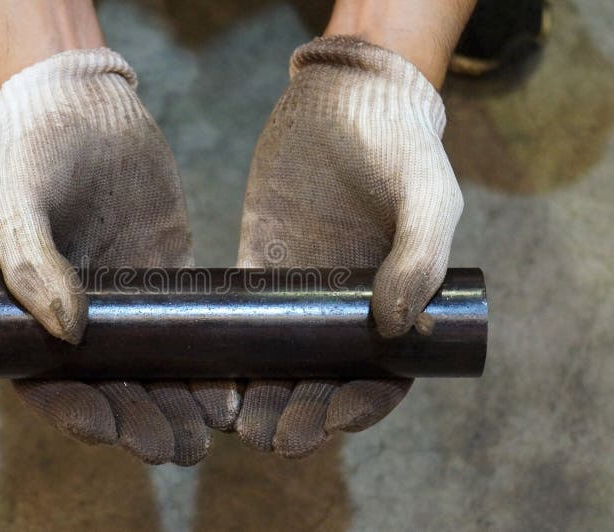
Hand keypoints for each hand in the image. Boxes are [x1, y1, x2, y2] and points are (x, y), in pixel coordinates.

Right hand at [0, 48, 213, 464]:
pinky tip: (232, 380)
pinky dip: (209, 355)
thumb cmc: (32, 152)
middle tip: (178, 448)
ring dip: (180, 400)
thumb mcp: (16, 203)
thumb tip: (67, 334)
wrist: (82, 102)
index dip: (79, 412)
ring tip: (210, 429)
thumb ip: (32, 263)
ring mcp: (129, 294)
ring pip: (156, 363)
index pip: (54, 380)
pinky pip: (191, 323)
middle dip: (143, 419)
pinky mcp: (170, 269)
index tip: (109, 430)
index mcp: (37, 309)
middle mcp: (85, 312)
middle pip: (114, 383)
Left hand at [232, 36, 463, 456]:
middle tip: (270, 436)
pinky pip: (240, 320)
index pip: (380, 376)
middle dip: (299, 413)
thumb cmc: (399, 144)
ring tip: (237, 424)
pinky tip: (208, 376)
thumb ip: (419, 255)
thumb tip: (393, 326)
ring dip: (260, 396)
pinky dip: (227, 353)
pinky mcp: (259, 266)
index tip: (330, 423)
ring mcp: (300, 292)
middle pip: (322, 380)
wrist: (345, 97)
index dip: (357, 408)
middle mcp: (346, 308)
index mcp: (395, 303)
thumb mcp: (427, 194)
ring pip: (279, 361)